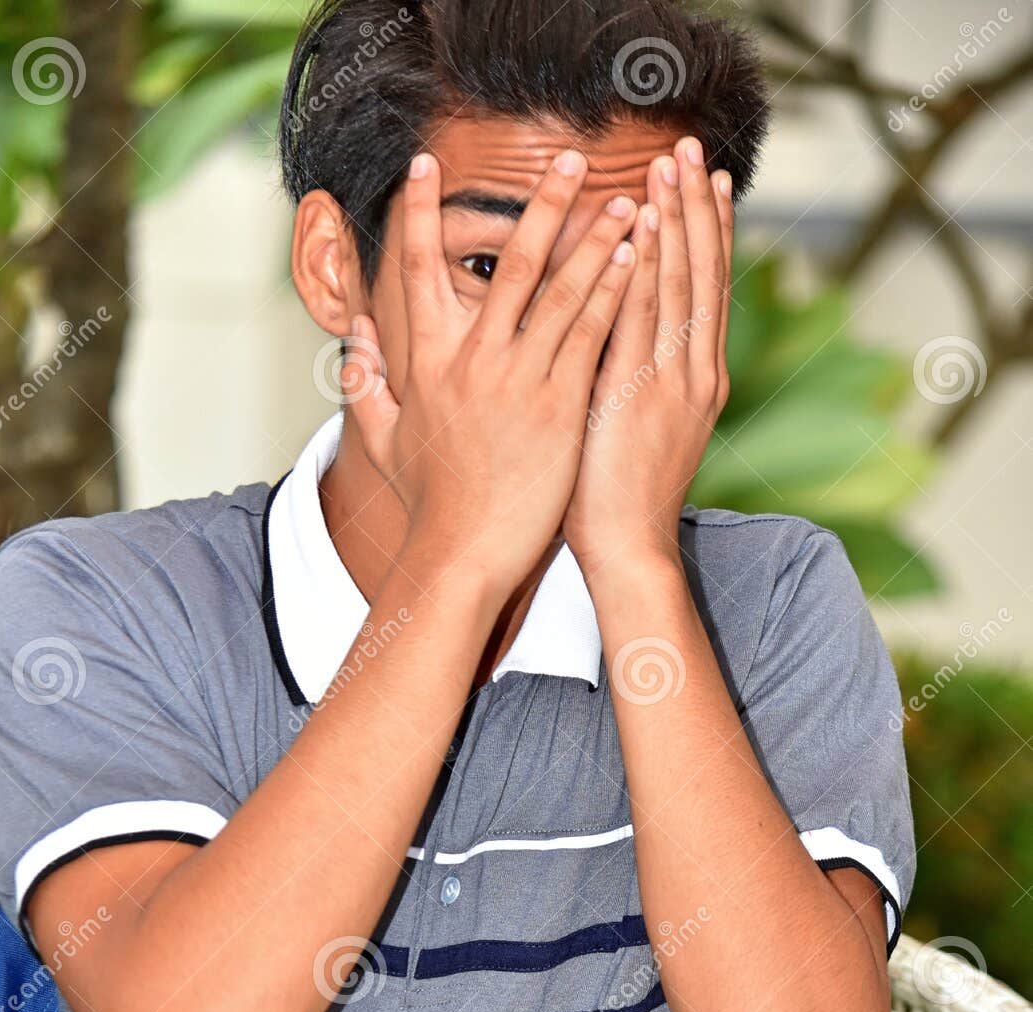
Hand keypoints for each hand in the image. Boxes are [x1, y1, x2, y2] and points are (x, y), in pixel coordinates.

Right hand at [350, 150, 638, 602]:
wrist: (463, 554)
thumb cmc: (429, 505)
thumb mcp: (385, 440)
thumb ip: (366, 382)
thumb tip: (355, 338)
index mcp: (428, 363)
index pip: (418, 273)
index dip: (420, 216)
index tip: (424, 168)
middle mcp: (473, 361)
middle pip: (509, 265)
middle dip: (540, 206)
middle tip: (567, 159)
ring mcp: (518, 382)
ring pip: (561, 293)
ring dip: (595, 241)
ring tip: (627, 200)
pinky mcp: (558, 407)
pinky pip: (590, 337)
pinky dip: (611, 293)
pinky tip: (634, 261)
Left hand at [563, 137, 733, 581]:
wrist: (629, 552)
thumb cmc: (619, 498)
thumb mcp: (637, 427)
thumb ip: (636, 376)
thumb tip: (615, 332)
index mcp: (700, 380)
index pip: (707, 289)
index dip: (707, 231)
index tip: (705, 179)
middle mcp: (696, 373)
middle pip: (701, 273)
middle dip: (696, 207)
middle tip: (692, 147)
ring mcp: (673, 383)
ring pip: (679, 284)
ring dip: (674, 220)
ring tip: (670, 165)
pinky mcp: (640, 396)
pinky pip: (643, 318)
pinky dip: (645, 269)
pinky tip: (641, 227)